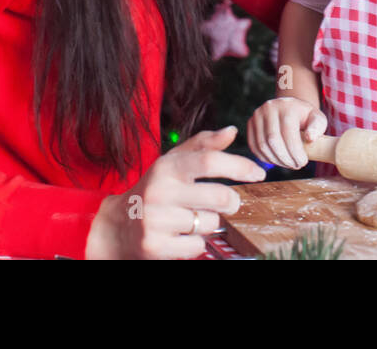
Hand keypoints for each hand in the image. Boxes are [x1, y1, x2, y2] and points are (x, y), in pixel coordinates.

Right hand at [87, 125, 264, 258]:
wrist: (118, 224)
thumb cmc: (155, 189)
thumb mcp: (173, 163)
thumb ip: (203, 145)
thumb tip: (232, 131)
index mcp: (167, 167)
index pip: (210, 161)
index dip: (239, 166)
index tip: (258, 173)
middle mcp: (159, 191)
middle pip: (219, 196)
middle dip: (231, 201)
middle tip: (228, 203)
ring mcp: (156, 220)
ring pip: (211, 223)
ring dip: (210, 223)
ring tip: (194, 219)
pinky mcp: (154, 246)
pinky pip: (197, 246)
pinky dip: (196, 242)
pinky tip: (182, 235)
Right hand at [248, 97, 327, 168]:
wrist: (290, 108)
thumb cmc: (305, 117)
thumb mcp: (317, 119)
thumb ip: (318, 127)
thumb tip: (310, 138)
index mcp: (287, 106)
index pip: (288, 132)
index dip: (295, 152)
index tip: (303, 162)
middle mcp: (269, 108)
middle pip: (273, 140)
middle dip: (285, 158)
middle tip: (295, 166)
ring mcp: (257, 115)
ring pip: (262, 145)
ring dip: (275, 160)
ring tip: (287, 164)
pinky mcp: (250, 123)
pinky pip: (254, 146)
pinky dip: (264, 158)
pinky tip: (276, 161)